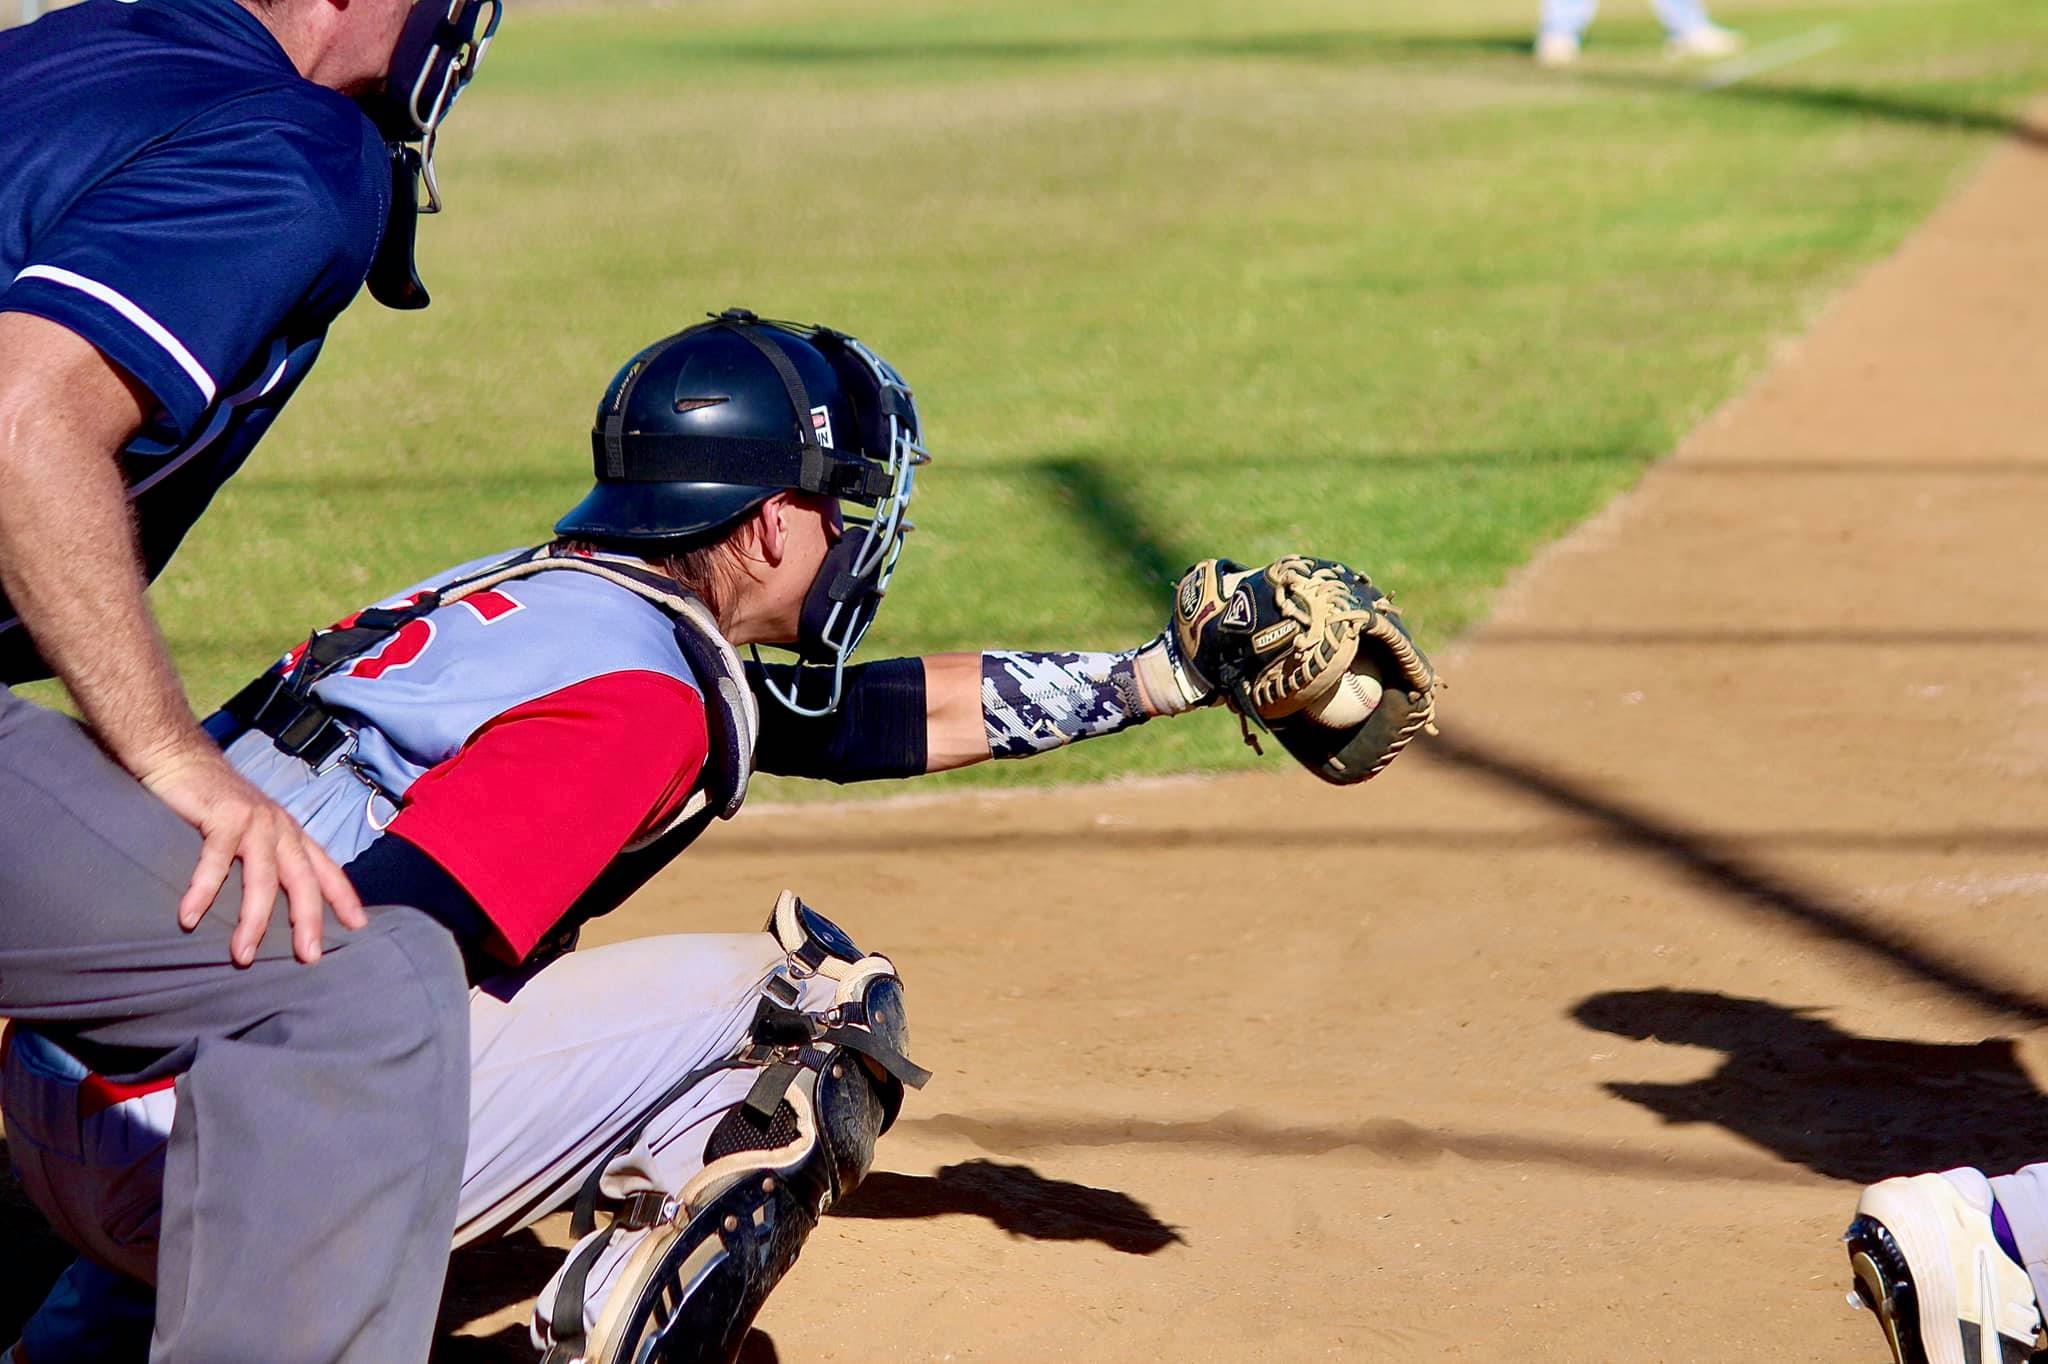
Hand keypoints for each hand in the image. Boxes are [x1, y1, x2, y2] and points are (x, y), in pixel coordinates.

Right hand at [140, 746, 365, 964]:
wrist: (181, 758)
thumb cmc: (214, 802)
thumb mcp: (250, 830)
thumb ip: (265, 858)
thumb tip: (270, 901)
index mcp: (290, 833)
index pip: (325, 869)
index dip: (343, 897)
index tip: (359, 926)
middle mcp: (280, 828)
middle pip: (303, 880)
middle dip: (308, 921)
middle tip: (310, 957)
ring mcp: (255, 821)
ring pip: (262, 879)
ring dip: (253, 920)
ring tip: (243, 955)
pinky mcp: (223, 816)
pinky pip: (215, 861)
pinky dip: (203, 891)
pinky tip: (190, 918)